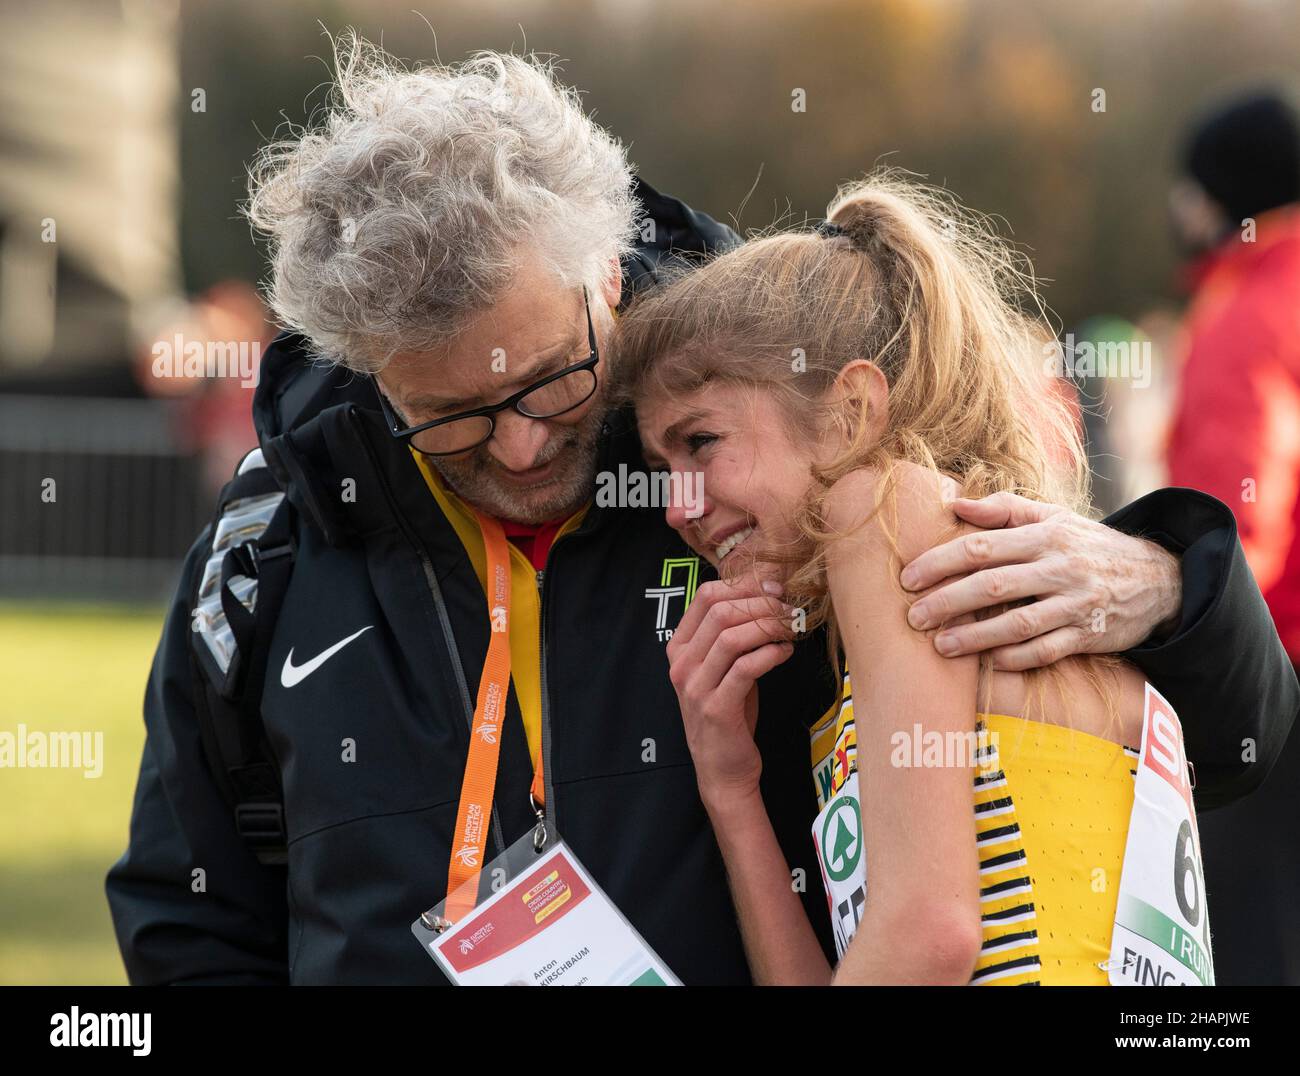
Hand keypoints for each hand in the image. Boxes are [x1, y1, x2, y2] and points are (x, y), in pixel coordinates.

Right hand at [666, 577, 795, 804]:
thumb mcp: (722, 668)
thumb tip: (768, 595)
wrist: (722, 769)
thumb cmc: (729, 713)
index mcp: (680, 647)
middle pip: (720, 611)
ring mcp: (696, 686)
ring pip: (731, 636)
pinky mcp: (717, 707)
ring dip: (768, 625)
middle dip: (761, 602)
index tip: (774, 586)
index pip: (705, 596)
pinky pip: (745, 668)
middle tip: (789, 605)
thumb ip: (732, 635)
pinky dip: (770, 654)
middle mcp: (682, 664)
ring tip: (791, 627)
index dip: (743, 585)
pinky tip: (786, 652)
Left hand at [899, 492, 1181, 670]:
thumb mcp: (1052, 517)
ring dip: (974, 636)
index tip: (908, 577)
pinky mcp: (1089, 635)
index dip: (941, 562)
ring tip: (939, 645)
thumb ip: (1003, 508)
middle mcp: (1059, 568)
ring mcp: (1075, 604)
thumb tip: (953, 502)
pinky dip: (1015, 658)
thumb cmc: (1086, 545)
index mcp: (1044, 535)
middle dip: (948, 601)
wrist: (1156, 578)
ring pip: (1018, 623)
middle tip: (913, 616)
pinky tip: (988, 662)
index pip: (982, 546)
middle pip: (993, 585)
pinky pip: (1046, 651)